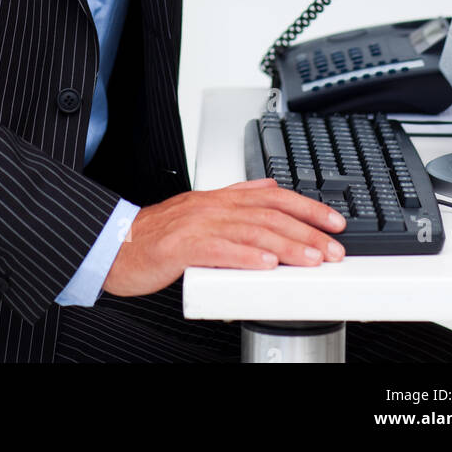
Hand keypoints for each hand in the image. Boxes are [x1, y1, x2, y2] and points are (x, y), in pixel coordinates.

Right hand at [101, 178, 347, 297]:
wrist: (117, 245)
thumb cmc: (160, 234)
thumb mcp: (202, 209)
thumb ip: (236, 197)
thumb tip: (270, 185)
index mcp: (221, 198)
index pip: (273, 196)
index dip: (307, 207)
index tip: (335, 222)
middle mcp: (213, 206)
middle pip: (268, 214)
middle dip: (306, 231)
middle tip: (333, 248)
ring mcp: (197, 224)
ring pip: (250, 232)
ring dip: (286, 246)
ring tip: (311, 259)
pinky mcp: (181, 246)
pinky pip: (218, 250)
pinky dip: (245, 257)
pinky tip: (265, 266)